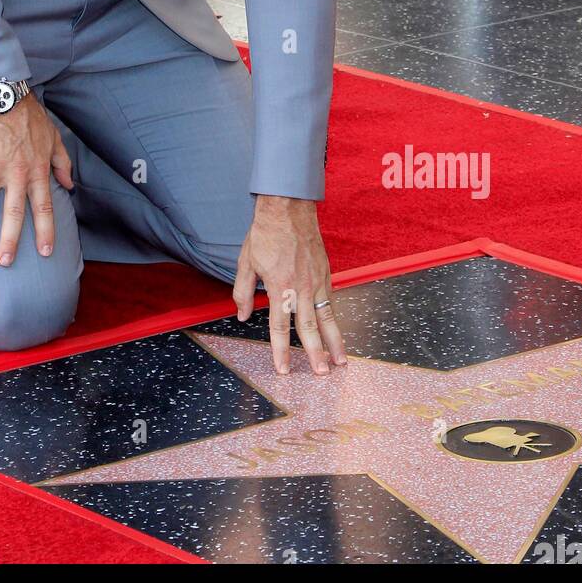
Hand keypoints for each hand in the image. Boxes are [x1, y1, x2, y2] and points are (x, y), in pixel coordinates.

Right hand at [0, 92, 73, 264]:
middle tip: (4, 262)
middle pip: (14, 213)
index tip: (46, 252)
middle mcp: (16, 174)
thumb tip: (69, 185)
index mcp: (37, 171)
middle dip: (9, 240)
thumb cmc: (31, 117)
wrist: (6, 93)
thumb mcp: (54, 139)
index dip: (46, 230)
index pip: (43, 207)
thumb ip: (62, 163)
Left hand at [234, 195, 345, 376]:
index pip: (280, 326)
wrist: (289, 208)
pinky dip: (335, 319)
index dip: (281, 350)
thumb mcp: (246, 262)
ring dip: (334, 341)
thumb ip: (243, 292)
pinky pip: (331, 301)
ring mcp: (317, 280)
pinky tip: (337, 332)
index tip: (283, 369)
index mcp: (280, 287)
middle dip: (315, 354)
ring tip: (340, 362)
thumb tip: (241, 315)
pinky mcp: (326, 272)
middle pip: (309, 327)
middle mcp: (302, 287)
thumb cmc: (265, 233)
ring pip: (328, 317)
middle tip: (321, 374)